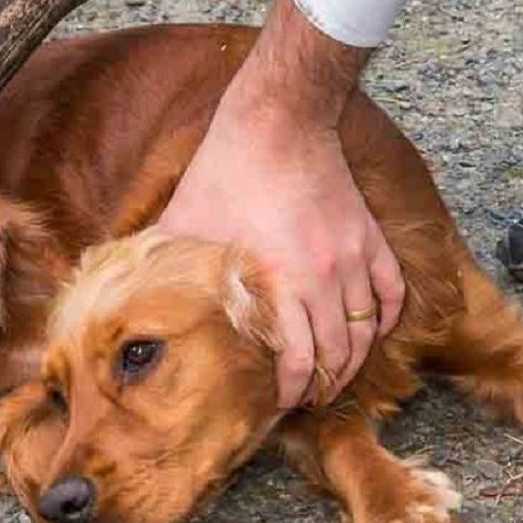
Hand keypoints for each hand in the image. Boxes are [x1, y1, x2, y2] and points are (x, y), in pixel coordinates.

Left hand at [153, 0, 404, 408]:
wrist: (279, 121)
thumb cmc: (226, 170)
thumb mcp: (185, 224)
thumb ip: (166, 266)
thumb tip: (132, 297)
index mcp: (278, 281)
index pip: (300, 360)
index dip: (294, 390)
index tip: (284, 402)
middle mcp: (323, 277)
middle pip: (340, 353)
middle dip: (327, 384)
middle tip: (312, 397)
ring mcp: (353, 258)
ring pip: (367, 329)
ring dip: (355, 359)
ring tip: (340, 374)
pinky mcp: (370, 237)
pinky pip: (391, 291)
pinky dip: (385, 318)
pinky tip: (372, 330)